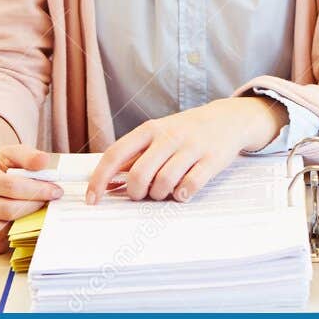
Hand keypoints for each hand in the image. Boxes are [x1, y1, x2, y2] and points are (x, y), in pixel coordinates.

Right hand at [0, 144, 62, 253]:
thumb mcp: (11, 154)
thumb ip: (28, 156)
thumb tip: (43, 161)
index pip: (11, 186)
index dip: (37, 189)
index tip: (55, 191)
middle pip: (9, 209)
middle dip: (35, 205)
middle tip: (51, 201)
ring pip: (4, 228)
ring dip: (27, 219)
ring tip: (39, 209)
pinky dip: (14, 232)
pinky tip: (23, 220)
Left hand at [86, 97, 285, 204]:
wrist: (226, 119)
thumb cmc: (184, 132)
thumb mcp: (157, 134)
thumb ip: (134, 156)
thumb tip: (105, 181)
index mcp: (149, 129)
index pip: (116, 154)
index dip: (100, 179)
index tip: (92, 199)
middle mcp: (169, 136)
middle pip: (140, 174)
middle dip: (136, 193)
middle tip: (142, 194)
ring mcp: (191, 147)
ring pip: (164, 183)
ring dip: (159, 195)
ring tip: (164, 190)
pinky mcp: (211, 160)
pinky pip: (190, 186)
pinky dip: (182, 195)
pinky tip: (182, 191)